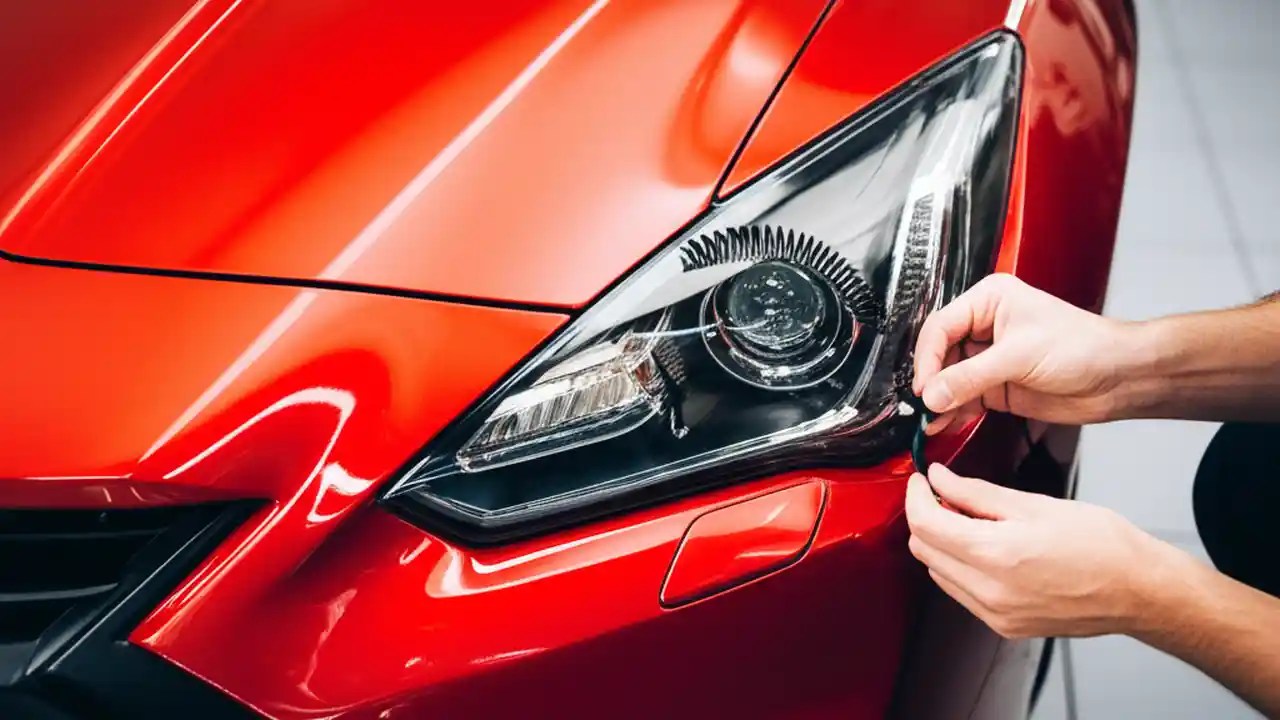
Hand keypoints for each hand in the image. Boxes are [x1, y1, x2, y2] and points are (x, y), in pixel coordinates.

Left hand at [904, 464, 1184, 638]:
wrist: (1139, 589)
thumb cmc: (1101, 544)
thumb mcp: (1034, 504)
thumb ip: (976, 492)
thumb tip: (940, 479)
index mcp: (997, 555)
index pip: (925, 525)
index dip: (916, 496)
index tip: (922, 480)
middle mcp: (991, 592)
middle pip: (924, 550)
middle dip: (927, 517)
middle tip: (946, 495)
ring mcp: (996, 614)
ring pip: (939, 572)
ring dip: (943, 543)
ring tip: (973, 521)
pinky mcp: (1005, 626)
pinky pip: (961, 593)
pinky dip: (961, 567)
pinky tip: (986, 549)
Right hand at [913, 274, 1136, 433]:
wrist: (1118, 378)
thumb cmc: (1084, 347)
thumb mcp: (1020, 356)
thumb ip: (970, 377)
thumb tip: (931, 394)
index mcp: (989, 301)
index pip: (940, 327)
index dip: (928, 357)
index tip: (923, 385)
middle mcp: (985, 327)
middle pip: (940, 354)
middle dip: (931, 381)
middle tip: (924, 404)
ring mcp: (990, 358)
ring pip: (949, 379)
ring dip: (939, 400)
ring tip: (931, 419)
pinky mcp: (997, 386)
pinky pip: (964, 398)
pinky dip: (953, 412)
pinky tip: (945, 423)